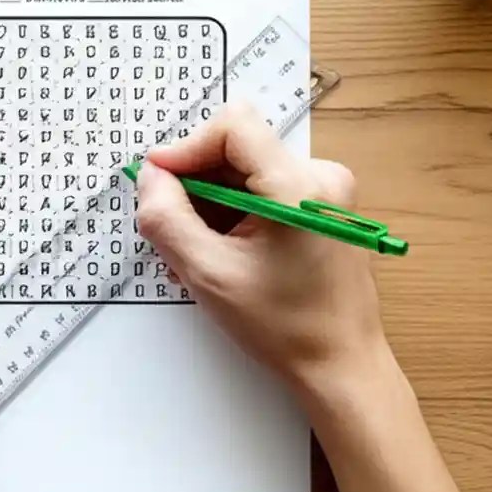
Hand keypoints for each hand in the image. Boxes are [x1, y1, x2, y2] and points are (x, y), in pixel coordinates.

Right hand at [134, 102, 385, 393]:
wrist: (341, 364)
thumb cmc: (286, 328)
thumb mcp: (209, 274)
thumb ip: (167, 219)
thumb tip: (149, 176)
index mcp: (299, 187)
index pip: (233, 126)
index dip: (186, 147)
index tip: (158, 180)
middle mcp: (320, 175)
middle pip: (237, 149)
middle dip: (195, 183)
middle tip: (171, 228)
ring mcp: (325, 190)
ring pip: (246, 170)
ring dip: (211, 203)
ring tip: (195, 252)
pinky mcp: (322, 206)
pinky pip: (263, 189)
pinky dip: (234, 212)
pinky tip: (222, 252)